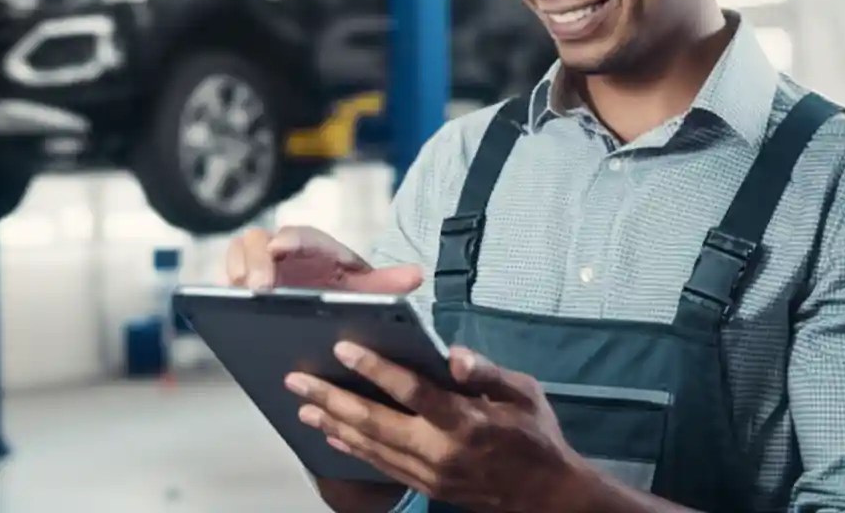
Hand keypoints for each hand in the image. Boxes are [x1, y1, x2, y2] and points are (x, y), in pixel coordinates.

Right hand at [224, 225, 421, 293]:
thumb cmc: (344, 291)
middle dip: (255, 260)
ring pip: (237, 254)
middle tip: (257, 288)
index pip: (301, 236)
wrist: (325, 303)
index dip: (291, 240)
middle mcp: (281, 249)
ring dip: (235, 270)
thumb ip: (388, 283)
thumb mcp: (365, 290)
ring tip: (238, 295)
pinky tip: (227, 313)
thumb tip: (416, 275)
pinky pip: (226, 281)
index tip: (281, 248)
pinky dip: (224, 291)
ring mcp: (257, 264)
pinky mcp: (241, 283)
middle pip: (259, 240)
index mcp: (314, 247)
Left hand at [286, 342, 600, 512]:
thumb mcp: (524, 394)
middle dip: (332, 400)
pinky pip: (381, 466)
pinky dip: (352, 450)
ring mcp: (430, 473)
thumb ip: (487, 372)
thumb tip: (454, 353)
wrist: (546, 495)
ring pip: (371, 447)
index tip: (342, 348)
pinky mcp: (426, 486)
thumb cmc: (534, 435)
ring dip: (334, 425)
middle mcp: (441, 450)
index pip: (412, 392)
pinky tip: (331, 435)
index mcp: (466, 422)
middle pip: (376, 422)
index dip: (375, 369)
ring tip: (302, 407)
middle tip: (297, 381)